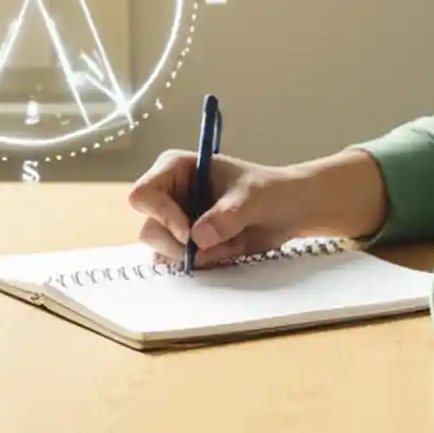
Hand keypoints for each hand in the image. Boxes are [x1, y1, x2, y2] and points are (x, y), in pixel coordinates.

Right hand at [128, 149, 311, 267]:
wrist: (290, 211)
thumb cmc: (270, 190)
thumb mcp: (252, 197)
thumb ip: (227, 215)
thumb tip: (198, 237)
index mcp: (176, 169)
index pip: (143, 194)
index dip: (161, 215)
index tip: (190, 232)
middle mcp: (169, 195)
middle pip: (150, 230)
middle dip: (185, 245)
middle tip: (221, 243)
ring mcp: (176, 221)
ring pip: (163, 251)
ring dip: (200, 256)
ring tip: (233, 243)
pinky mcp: (187, 244)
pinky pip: (178, 263)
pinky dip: (203, 264)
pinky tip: (229, 250)